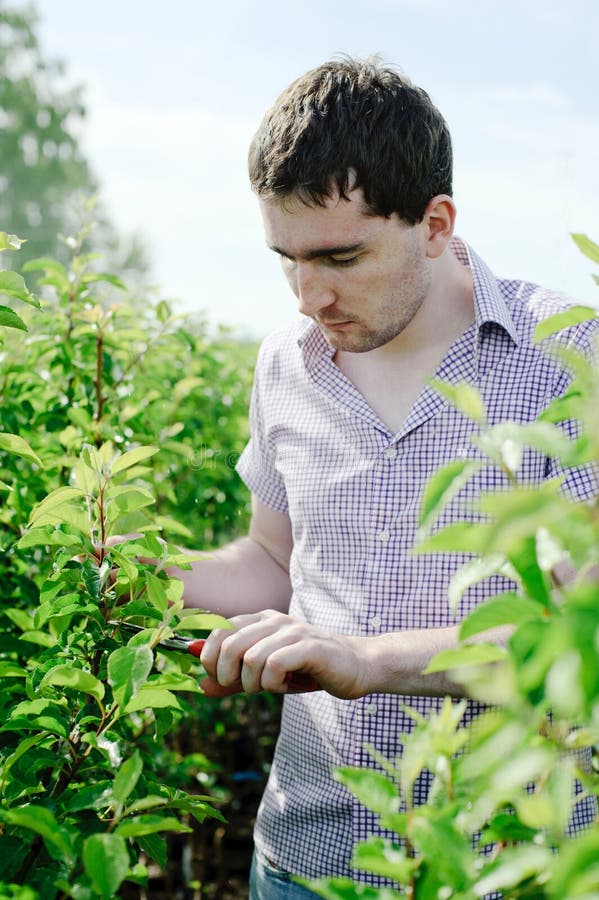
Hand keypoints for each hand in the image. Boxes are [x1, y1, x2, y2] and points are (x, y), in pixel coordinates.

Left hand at [198, 609, 373, 698]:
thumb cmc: (308, 669)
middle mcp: (274, 620)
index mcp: (260, 620)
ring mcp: (293, 631)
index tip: (221, 680)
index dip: (211, 659)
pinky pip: (275, 665)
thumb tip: (202, 687)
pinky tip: (286, 685)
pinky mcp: (310, 647)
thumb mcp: (265, 675)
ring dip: (254, 684)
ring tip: (271, 686)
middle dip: (228, 676)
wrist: (355, 665)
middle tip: (245, 688)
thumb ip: (233, 680)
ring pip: (251, 659)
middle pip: (230, 646)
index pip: (219, 631)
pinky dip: (273, 684)